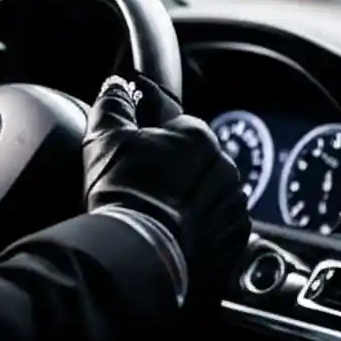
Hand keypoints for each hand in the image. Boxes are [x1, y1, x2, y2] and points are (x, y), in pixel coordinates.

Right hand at [82, 75, 251, 306]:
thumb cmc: (122, 193)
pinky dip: (202, 234)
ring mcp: (234, 205)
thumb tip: (116, 87)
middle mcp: (226, 166)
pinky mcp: (236, 240)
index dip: (155, 147)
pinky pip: (219, 229)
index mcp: (199, 135)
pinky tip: (176, 240)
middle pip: (198, 164)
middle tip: (145, 194)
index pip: (180, 130)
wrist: (138, 254)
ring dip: (191, 205)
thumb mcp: (105, 139)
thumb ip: (114, 105)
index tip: (138, 165)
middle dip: (176, 176)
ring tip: (160, 221)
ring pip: (210, 197)